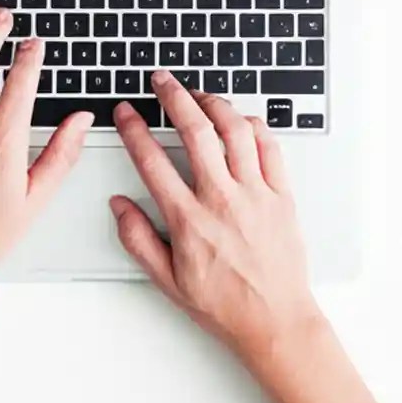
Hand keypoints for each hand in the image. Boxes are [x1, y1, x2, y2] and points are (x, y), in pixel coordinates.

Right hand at [109, 70, 319, 361]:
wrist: (275, 321)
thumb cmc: (224, 305)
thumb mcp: (167, 280)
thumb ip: (138, 239)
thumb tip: (119, 206)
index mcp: (189, 220)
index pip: (152, 161)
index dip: (134, 130)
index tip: (125, 114)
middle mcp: (222, 200)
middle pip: (195, 131)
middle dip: (174, 97)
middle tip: (161, 81)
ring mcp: (256, 194)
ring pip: (235, 130)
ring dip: (214, 104)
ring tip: (198, 94)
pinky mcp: (282, 196)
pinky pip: (270, 147)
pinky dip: (254, 126)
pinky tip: (240, 120)